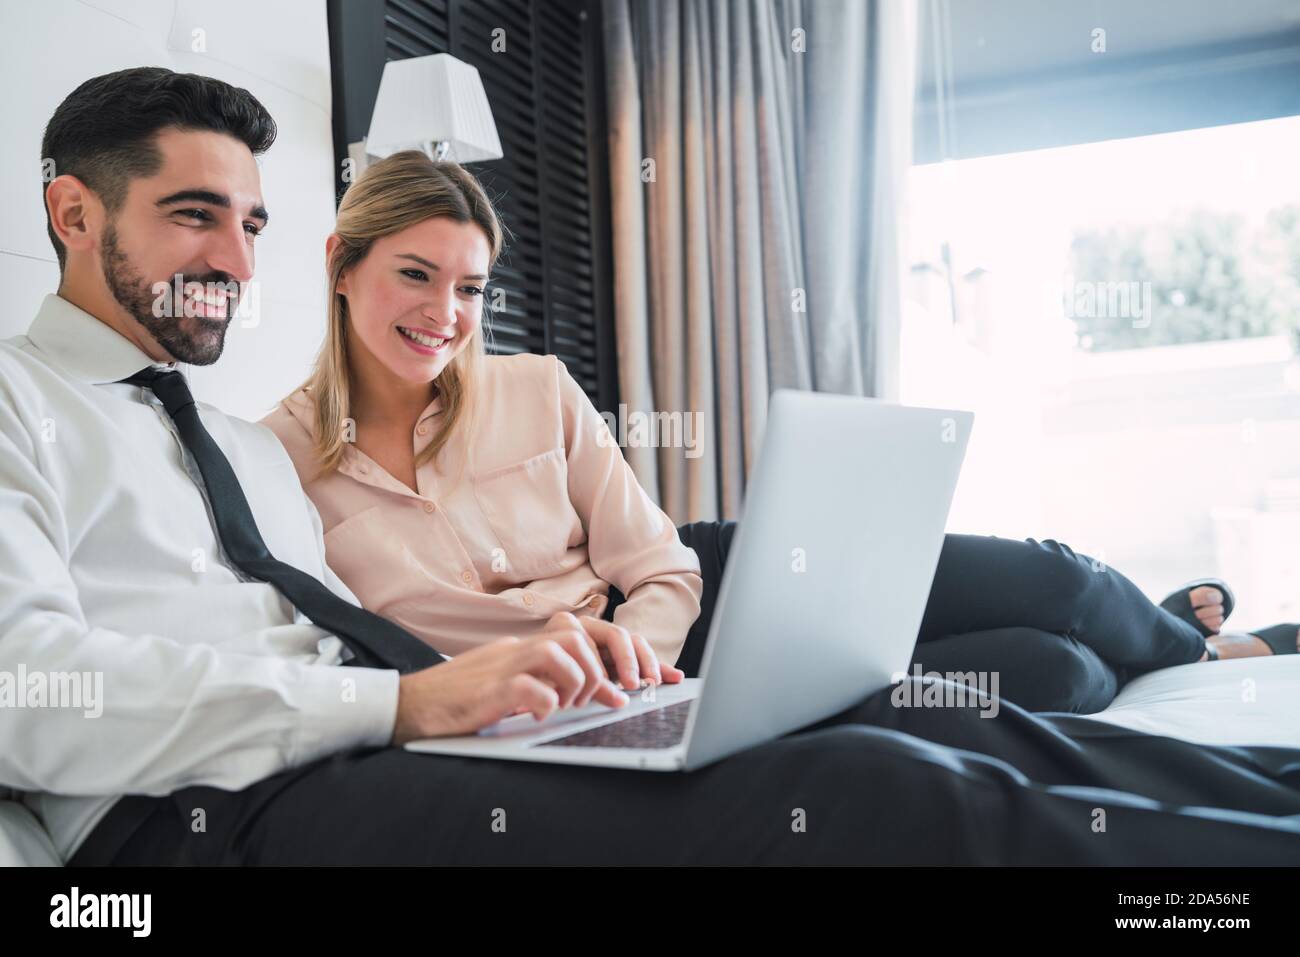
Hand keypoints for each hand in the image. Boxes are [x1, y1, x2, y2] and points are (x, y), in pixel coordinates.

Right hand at [390, 614, 678, 742]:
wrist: (410, 706)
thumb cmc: (462, 700)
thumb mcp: (513, 686)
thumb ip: (552, 683)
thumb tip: (603, 693)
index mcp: (526, 645)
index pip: (584, 633)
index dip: (623, 652)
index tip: (650, 677)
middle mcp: (518, 648)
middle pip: (577, 634)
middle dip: (602, 668)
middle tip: (606, 699)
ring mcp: (503, 665)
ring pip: (561, 652)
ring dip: (578, 683)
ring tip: (569, 706)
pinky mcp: (490, 690)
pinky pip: (532, 687)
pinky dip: (547, 702)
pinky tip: (541, 714)